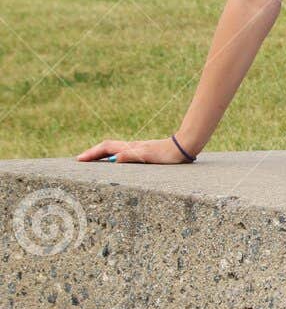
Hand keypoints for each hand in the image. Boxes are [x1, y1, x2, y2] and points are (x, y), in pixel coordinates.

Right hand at [76, 136, 193, 163]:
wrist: (185, 147)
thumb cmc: (168, 154)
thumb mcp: (149, 157)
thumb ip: (132, 156)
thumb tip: (114, 159)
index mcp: (130, 148)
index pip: (105, 148)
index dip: (91, 153)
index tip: (78, 159)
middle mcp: (132, 147)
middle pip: (107, 147)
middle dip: (93, 153)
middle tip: (80, 160)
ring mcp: (138, 148)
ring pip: (115, 149)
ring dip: (101, 154)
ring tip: (92, 161)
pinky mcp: (144, 152)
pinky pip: (123, 153)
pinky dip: (113, 156)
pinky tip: (115, 161)